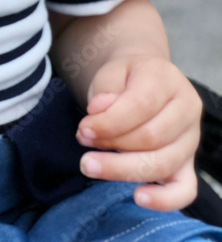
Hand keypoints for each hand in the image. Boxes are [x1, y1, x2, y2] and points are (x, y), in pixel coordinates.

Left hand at [75, 54, 202, 210]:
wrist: (142, 81)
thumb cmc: (125, 78)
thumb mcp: (111, 72)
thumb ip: (105, 89)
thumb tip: (98, 110)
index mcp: (168, 80)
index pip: (141, 105)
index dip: (109, 122)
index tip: (82, 128)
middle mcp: (187, 110)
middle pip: (152, 138)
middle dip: (111, 144)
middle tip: (82, 140)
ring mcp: (190, 139)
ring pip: (162, 163)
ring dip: (122, 169)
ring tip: (90, 166)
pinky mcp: (188, 164)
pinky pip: (185, 189)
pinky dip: (164, 199)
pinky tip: (138, 198)